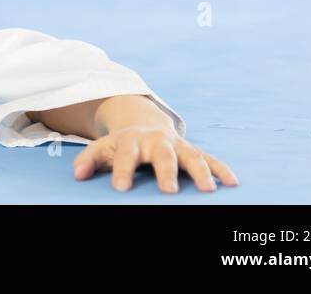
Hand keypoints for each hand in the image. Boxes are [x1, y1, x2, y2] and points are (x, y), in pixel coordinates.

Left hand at [74, 125, 238, 193]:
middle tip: (168, 191)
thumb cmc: (121, 143)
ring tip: (208, 190)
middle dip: (166, 171)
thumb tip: (78, 175)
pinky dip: (221, 169)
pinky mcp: (191, 149)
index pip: (125, 156)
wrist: (141, 120)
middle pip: (162, 154)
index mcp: (131, 141)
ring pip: (191, 156)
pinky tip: (233, 183)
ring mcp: (176, 145)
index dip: (122, 171)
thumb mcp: (102, 147)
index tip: (120, 189)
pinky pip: (209, 158)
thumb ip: (89, 159)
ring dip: (201, 171)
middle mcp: (156, 141)